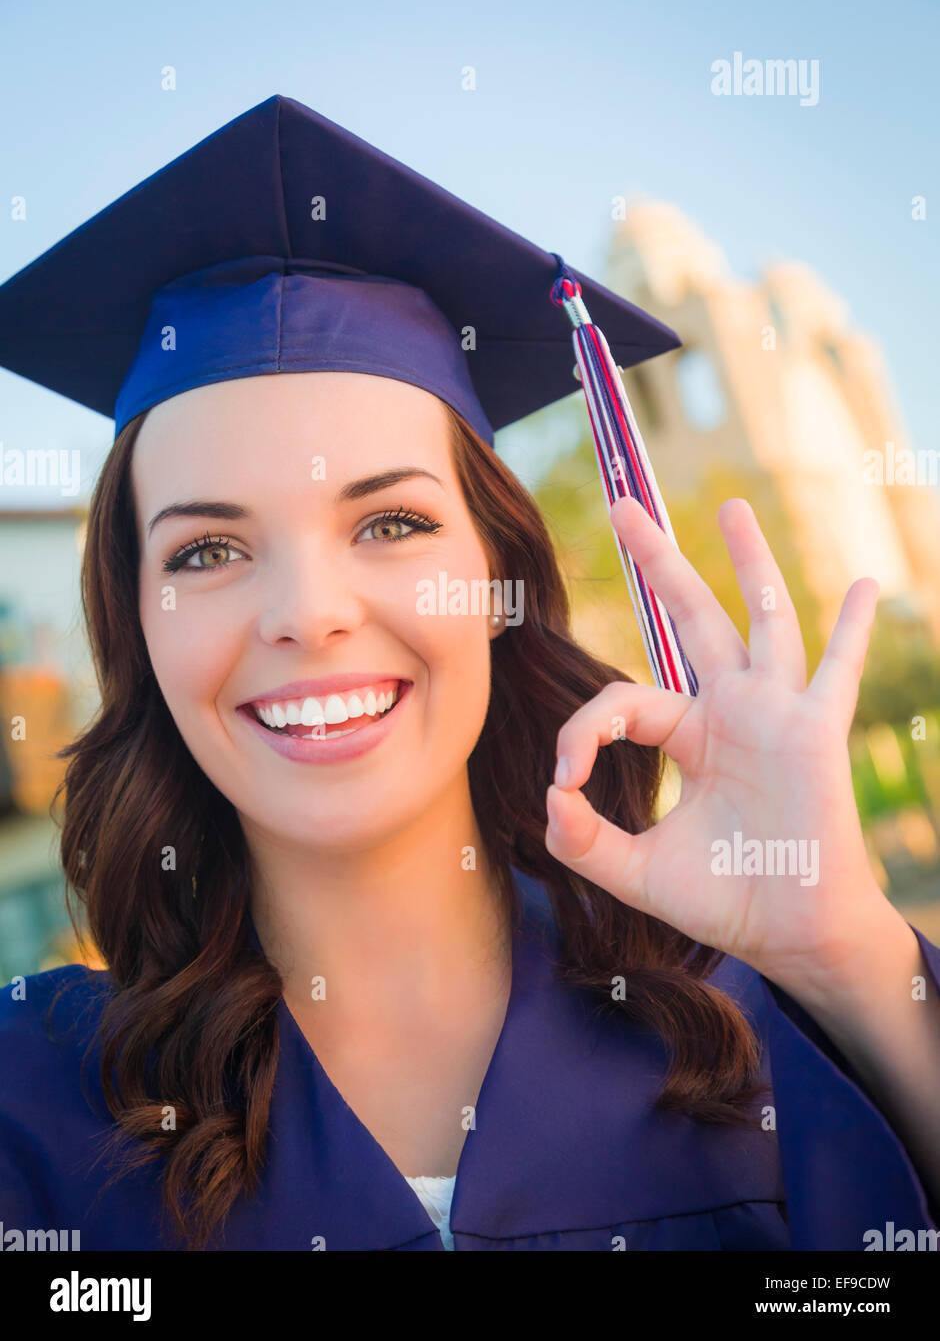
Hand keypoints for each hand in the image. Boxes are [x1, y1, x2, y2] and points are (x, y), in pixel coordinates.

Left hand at [545, 495, 892, 995]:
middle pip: (689, 619)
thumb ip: (585, 843)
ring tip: (730, 506)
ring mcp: (776, 714)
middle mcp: (731, 712)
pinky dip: (853, 630)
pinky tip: (864, 585)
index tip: (564, 783)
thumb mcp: (638, 873)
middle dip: (657, 561)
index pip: (625, 702)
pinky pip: (838, 672)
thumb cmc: (724, 900)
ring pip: (760, 620)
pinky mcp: (816, 732)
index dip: (584, 732)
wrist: (789, 935)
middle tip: (623, 507)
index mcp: (689, 737)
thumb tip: (550, 801)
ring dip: (749, 563)